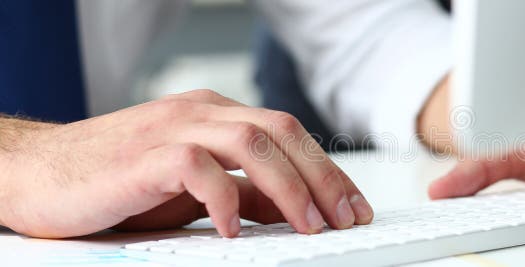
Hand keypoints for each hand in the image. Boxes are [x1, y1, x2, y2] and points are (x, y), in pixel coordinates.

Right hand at [0, 89, 372, 237]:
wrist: (40, 173)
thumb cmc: (118, 180)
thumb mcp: (194, 187)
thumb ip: (242, 191)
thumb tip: (293, 210)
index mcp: (216, 115)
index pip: (289, 134)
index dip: (328, 169)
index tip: (354, 206)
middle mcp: (200, 113)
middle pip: (281, 133)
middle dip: (323, 177)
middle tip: (346, 219)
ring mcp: (172, 128)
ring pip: (251, 142)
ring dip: (289, 186)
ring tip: (308, 226)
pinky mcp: (144, 155)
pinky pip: (196, 167)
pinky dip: (222, 199)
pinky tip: (232, 231)